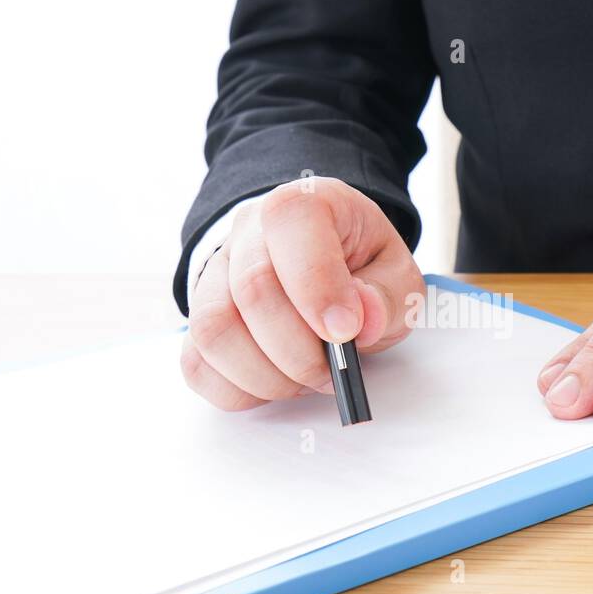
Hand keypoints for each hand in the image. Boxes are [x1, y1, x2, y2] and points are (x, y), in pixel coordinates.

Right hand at [181, 177, 423, 409]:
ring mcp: (214, 274)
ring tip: (304, 378)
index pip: (291, 223)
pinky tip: (275, 382)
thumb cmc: (359, 270)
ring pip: (214, 330)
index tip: (345, 332)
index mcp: (304, 204)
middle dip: (300, 350)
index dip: (317, 285)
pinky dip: (239, 389)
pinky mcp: (198, 319)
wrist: (324, 270)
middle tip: (333, 370)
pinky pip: (197, 364)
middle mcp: (248, 231)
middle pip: (252, 289)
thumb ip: (387, 296)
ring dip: (267, 375)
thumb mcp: (395, 274)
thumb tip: (362, 319)